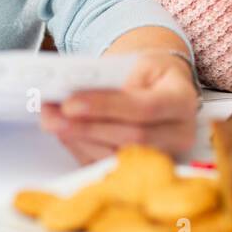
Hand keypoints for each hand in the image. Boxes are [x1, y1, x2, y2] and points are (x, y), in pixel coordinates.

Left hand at [39, 50, 198, 164]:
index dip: (105, 107)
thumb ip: (113, 80)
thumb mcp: (139, 63)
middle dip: (86, 127)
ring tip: (50, 121)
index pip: (144, 109)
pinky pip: (108, 165)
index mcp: (182, 100)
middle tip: (51, 116)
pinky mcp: (144, 168)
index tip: (69, 103)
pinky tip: (62, 133)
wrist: (162, 86)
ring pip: (117, 156)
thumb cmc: (149, 72)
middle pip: (130, 138)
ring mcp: (164, 156)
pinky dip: (81, 149)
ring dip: (78, 140)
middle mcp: (179, 134)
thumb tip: (72, 96)